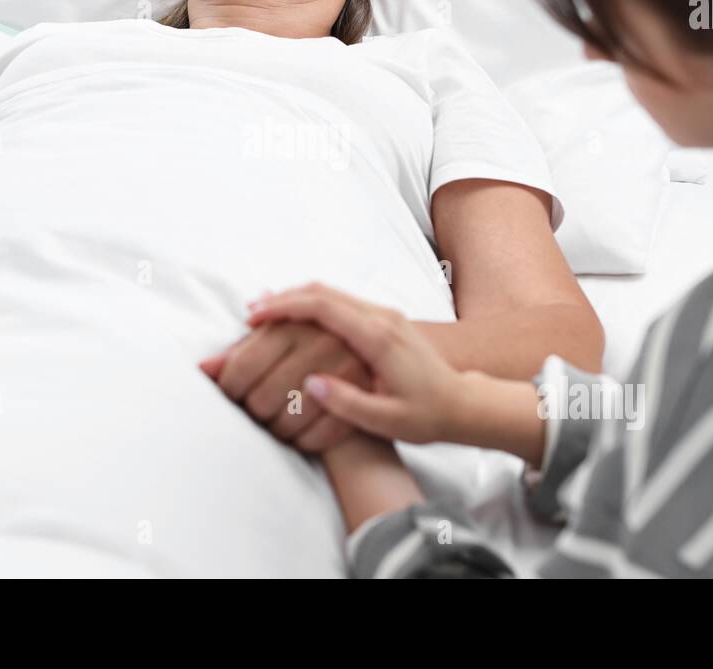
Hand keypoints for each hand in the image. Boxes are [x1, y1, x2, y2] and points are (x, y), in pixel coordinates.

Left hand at [200, 318, 369, 451]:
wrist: (370, 357)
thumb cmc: (305, 349)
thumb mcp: (273, 341)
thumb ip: (237, 354)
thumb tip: (200, 369)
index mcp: (294, 324)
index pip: (243, 366)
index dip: (228, 389)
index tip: (229, 397)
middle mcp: (321, 342)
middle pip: (261, 399)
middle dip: (252, 413)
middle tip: (254, 412)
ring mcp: (346, 371)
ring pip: (286, 422)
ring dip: (275, 431)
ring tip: (274, 423)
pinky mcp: (364, 399)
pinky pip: (317, 437)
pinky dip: (301, 443)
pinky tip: (296, 435)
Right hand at [241, 282, 466, 444]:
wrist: (463, 405)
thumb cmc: (427, 417)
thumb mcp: (388, 420)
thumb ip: (348, 404)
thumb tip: (311, 384)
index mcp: (380, 338)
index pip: (324, 308)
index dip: (285, 308)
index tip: (255, 317)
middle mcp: (383, 318)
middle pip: (324, 292)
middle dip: (283, 299)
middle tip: (250, 314)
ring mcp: (385, 316)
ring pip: (332, 293)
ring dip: (296, 300)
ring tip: (264, 315)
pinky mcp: (385, 321)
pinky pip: (342, 303)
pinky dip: (313, 306)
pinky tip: (295, 319)